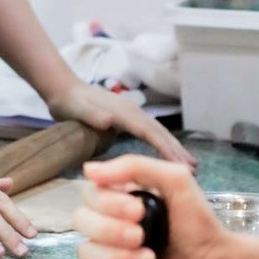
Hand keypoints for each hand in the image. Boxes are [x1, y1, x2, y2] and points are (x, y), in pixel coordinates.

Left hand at [46, 82, 195, 167]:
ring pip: (158, 132)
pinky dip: (163, 144)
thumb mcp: (76, 108)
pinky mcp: (128, 119)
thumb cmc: (69, 102)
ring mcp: (132, 114)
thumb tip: (109, 122)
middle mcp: (133, 112)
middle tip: (194, 170)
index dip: (165, 148)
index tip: (179, 165)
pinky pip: (151, 133)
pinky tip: (169, 155)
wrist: (63, 89)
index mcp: (124, 112)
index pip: (149, 132)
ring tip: (191, 165)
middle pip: (160, 132)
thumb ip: (91, 114)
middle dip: (177, 150)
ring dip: (174, 148)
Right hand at [74, 155, 227, 258]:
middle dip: (110, 230)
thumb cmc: (198, 223)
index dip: (107, 203)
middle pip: (80, 221)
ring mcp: (110, 255)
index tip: (138, 210)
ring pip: (86, 253)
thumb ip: (135, 167)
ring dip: (117, 258)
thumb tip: (89, 169)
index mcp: (119, 198)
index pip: (88, 194)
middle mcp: (109, 224)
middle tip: (141, 236)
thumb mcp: (176, 181)